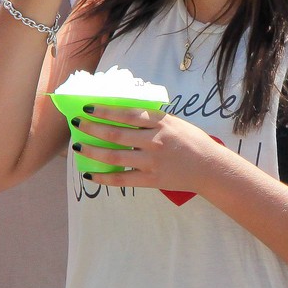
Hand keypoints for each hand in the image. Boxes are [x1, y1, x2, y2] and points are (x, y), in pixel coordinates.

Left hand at [70, 105, 226, 192]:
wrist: (210, 168)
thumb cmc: (193, 142)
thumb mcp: (175, 123)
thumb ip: (152, 119)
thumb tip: (124, 115)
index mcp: (160, 123)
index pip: (126, 114)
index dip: (105, 110)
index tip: (88, 107)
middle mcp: (154, 141)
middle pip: (115, 134)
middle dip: (92, 128)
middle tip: (77, 124)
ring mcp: (152, 162)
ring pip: (115, 156)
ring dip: (93, 151)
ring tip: (78, 147)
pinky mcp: (152, 180)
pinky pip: (122, 179)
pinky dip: (104, 177)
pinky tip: (90, 173)